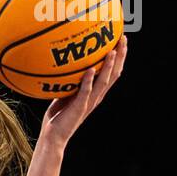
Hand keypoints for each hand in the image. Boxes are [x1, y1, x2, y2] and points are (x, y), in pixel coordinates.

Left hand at [39, 34, 126, 149]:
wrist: (53, 136)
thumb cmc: (58, 115)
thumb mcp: (66, 93)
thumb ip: (70, 80)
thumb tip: (65, 62)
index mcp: (96, 93)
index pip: (113, 72)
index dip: (119, 57)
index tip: (121, 39)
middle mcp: (96, 97)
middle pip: (114, 74)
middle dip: (120, 56)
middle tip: (123, 39)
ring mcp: (89, 103)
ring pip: (104, 82)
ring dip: (109, 66)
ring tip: (112, 51)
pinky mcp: (79, 108)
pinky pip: (84, 93)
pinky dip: (88, 81)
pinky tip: (90, 70)